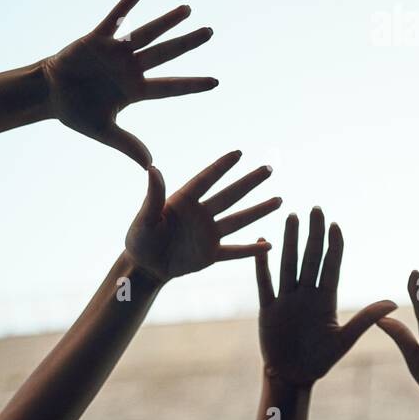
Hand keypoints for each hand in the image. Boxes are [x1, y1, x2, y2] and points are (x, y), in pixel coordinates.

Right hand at [42, 0, 217, 166]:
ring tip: (187, 10)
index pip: (170, 86)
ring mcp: (115, 52)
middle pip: (166, 53)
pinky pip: (113, 21)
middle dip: (188, 43)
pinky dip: (124, 8)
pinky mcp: (96, 39)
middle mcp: (130, 67)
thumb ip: (127, 144)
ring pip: (146, 34)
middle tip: (210, 31)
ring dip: (166, 22)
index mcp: (135, 89)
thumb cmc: (75, 112)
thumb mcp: (103, 131)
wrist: (47, 94)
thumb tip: (150, 165)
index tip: (216, 82)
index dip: (192, 84)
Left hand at [124, 151, 280, 282]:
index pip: (207, 180)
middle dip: (249, 182)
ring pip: (238, 220)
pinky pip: (234, 252)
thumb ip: (153, 195)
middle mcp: (201, 213)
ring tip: (279, 200)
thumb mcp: (144, 218)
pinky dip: (251, 251)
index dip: (222, 166)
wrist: (144, 266)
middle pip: (230, 195)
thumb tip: (153, 168)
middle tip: (269, 168)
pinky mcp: (210, 254)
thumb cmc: (139, 239)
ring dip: (258, 211)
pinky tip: (268, 246)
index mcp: (184, 201)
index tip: (238, 153)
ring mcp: (208, 234)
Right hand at [255, 207, 396, 386]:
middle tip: (315, 209)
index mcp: (326, 300)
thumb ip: (365, 319)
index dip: (334, 246)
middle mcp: (306, 294)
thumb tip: (393, 302)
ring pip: (288, 264)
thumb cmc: (320, 360)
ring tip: (292, 217)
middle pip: (310, 258)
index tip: (336, 225)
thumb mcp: (345, 340)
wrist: (293, 376)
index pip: (331, 267)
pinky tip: (262, 242)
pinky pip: (265, 283)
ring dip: (290, 241)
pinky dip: (262, 264)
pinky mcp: (268, 309)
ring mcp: (287, 299)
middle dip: (313, 234)